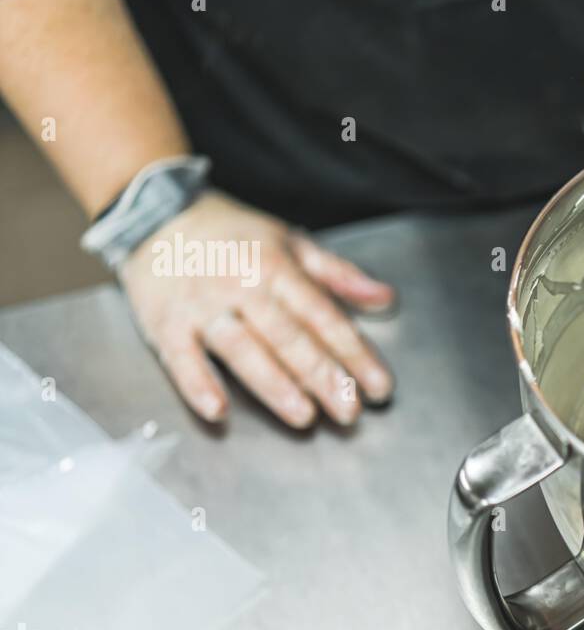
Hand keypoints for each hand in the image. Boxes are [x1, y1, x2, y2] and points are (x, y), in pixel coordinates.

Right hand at [117, 191, 394, 427]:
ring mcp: (202, 306)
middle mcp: (242, 286)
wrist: (154, 213)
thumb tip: (385, 298)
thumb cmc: (231, 235)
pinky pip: (181, 358)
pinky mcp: (165, 324)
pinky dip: (198, 384)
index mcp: (277, 267)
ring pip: (243, 349)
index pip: (324, 317)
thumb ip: (338, 275)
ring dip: (274, 384)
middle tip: (350, 411)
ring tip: (303, 416)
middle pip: (289, 337)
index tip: (379, 386)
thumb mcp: (290, 242)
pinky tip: (218, 411)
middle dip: (322, 376)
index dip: (355, 353)